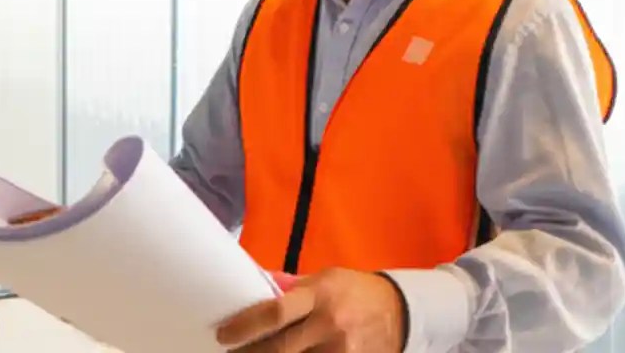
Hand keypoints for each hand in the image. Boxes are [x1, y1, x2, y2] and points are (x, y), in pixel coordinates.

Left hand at [216, 268, 404, 351]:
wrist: (400, 311)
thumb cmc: (354, 291)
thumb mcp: (324, 278)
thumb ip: (290, 287)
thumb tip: (253, 284)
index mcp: (321, 294)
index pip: (276, 313)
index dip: (244, 326)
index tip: (223, 334)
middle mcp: (331, 324)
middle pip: (279, 349)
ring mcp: (342, 351)